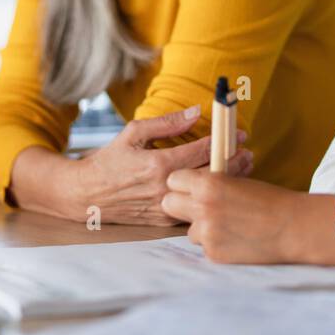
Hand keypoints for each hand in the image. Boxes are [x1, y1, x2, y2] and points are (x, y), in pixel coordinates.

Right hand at [73, 106, 251, 225]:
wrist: (86, 195)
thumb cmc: (109, 161)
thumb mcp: (133, 133)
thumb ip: (166, 123)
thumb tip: (194, 112)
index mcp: (158, 164)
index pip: (202, 151)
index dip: (225, 140)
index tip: (241, 133)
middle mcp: (164, 188)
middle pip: (211, 175)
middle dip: (234, 163)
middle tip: (248, 152)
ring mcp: (165, 208)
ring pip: (205, 194)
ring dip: (226, 181)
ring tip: (241, 168)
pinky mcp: (164, 221)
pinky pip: (194, 209)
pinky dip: (208, 197)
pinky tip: (219, 187)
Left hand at [161, 170, 334, 263]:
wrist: (292, 227)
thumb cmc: (269, 200)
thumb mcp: (236, 181)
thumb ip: (210, 184)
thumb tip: (191, 185)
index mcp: (207, 184)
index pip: (173, 180)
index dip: (182, 184)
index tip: (190, 187)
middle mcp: (201, 208)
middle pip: (168, 204)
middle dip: (180, 204)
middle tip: (197, 206)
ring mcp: (206, 233)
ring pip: (188, 229)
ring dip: (201, 228)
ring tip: (228, 225)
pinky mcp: (213, 254)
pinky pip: (204, 247)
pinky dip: (216, 244)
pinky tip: (236, 239)